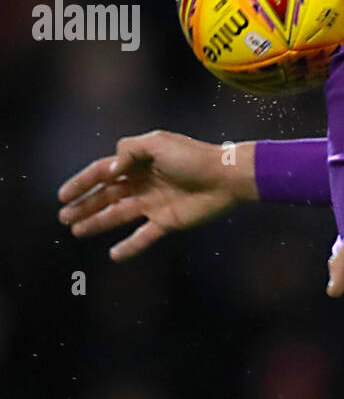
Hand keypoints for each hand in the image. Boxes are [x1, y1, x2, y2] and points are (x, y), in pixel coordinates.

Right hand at [57, 130, 253, 260]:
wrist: (226, 178)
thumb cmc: (193, 157)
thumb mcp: (158, 143)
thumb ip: (130, 151)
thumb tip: (109, 169)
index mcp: (139, 162)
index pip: (103, 173)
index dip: (82, 183)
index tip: (62, 196)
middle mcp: (143, 182)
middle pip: (107, 195)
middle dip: (85, 205)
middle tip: (63, 217)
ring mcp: (154, 202)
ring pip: (119, 214)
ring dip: (97, 222)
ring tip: (76, 230)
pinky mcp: (167, 221)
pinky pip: (144, 236)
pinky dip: (130, 246)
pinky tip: (114, 255)